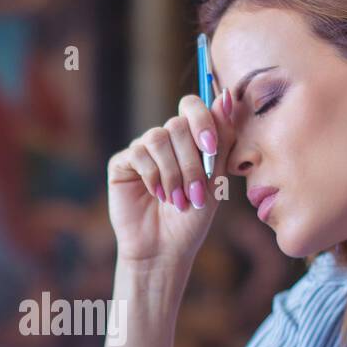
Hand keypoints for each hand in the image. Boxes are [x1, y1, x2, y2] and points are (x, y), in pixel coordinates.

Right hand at [105, 89, 235, 268]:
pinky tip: (157, 195)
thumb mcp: (215, 179)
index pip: (193, 107)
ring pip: (157, 138)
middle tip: (194, 193)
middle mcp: (164, 141)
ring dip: (172, 172)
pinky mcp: (122, 164)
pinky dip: (152, 176)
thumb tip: (224, 97)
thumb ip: (221, 140)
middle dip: (191, 162)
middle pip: (177, 125)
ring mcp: (142, 151)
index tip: (210, 147)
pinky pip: (138, 154)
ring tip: (176, 200)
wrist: (164, 249)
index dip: (203, 119)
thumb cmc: (191, 219)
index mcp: (188, 141)